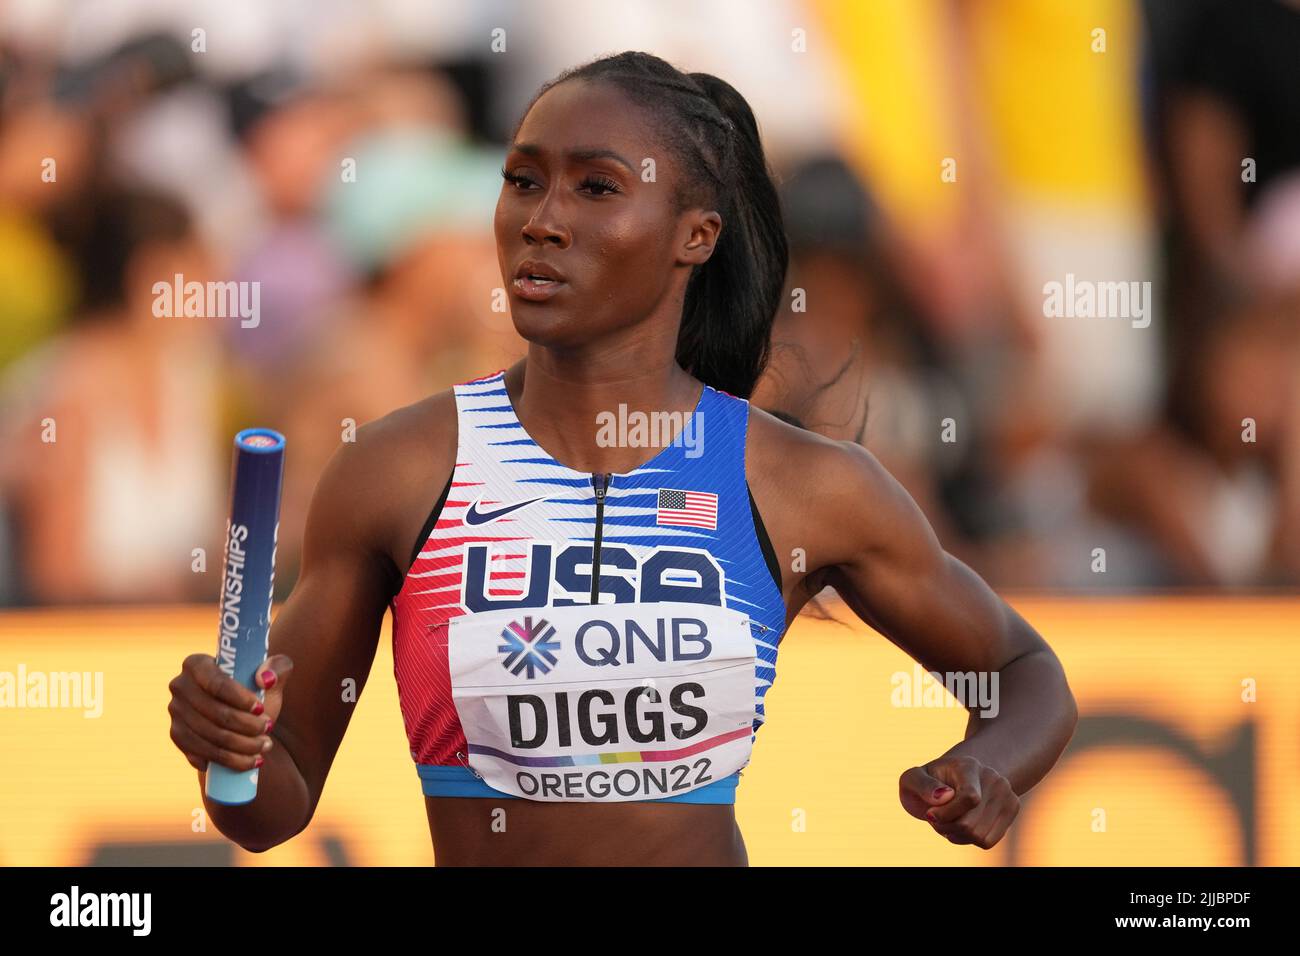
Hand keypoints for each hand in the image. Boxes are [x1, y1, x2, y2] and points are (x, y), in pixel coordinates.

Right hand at [167, 653, 294, 772]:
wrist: (241, 716)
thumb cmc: (256, 690)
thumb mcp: (272, 676)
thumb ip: (278, 667)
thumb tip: (265, 680)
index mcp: (198, 664)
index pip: (217, 684)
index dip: (240, 699)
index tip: (261, 708)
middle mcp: (180, 686)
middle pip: (215, 713)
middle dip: (246, 725)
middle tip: (268, 729)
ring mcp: (175, 713)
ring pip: (210, 736)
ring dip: (241, 745)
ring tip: (265, 746)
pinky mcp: (177, 736)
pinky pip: (202, 753)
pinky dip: (228, 761)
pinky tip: (249, 761)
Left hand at [899, 755, 1019, 848]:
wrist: (954, 779)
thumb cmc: (928, 781)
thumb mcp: (912, 779)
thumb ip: (921, 784)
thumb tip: (944, 796)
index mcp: (968, 766)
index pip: (970, 798)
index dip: (947, 814)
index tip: (930, 813)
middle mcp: (992, 777)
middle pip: (971, 823)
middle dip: (946, 827)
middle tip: (935, 818)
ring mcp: (1006, 793)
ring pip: (979, 836)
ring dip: (956, 835)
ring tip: (948, 821)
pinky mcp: (1011, 809)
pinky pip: (988, 841)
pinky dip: (970, 840)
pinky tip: (962, 826)